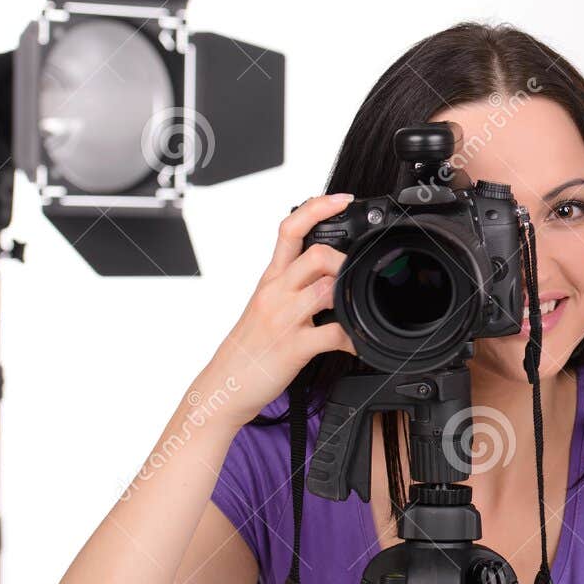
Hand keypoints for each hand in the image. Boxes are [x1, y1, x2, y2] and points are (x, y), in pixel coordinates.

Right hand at [197, 192, 356, 425]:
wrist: (223, 384)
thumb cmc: (249, 347)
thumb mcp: (266, 305)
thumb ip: (292, 284)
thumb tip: (327, 270)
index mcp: (271, 278)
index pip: (290, 229)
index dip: (318, 208)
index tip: (343, 199)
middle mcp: (276, 292)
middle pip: (316, 253)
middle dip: (345, 260)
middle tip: (357, 274)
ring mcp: (285, 318)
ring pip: (328, 288)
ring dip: (351, 294)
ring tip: (359, 306)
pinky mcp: (294, 346)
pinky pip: (335, 334)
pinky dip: (356, 338)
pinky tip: (360, 342)